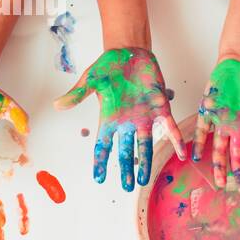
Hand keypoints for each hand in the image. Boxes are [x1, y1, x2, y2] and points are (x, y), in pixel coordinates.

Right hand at [54, 47, 183, 191]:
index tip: (98, 178)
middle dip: (125, 168)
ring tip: (143, 179)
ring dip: (145, 162)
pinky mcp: (160, 108)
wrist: (129, 52)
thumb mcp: (90, 79)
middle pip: (125, 150)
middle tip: (126, 187)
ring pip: (146, 144)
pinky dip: (176, 140)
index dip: (100, 161)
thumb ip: (77, 94)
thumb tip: (57, 105)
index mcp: (109, 118)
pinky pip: (170, 127)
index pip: (103, 145)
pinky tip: (182, 153)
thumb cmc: (108, 66)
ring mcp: (144, 117)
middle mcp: (127, 122)